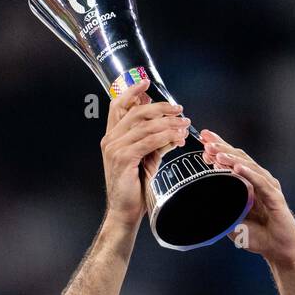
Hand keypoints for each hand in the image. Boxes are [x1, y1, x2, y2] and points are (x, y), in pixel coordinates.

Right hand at [101, 78, 190, 229]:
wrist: (125, 211)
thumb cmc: (134, 187)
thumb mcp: (147, 159)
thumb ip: (155, 141)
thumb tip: (174, 129)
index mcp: (112, 136)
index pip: (118, 105)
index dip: (132, 92)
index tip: (147, 83)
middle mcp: (110, 139)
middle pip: (136, 112)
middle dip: (161, 108)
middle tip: (179, 109)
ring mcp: (114, 148)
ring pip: (144, 126)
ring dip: (167, 123)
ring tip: (184, 124)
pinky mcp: (123, 158)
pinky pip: (148, 141)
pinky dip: (165, 137)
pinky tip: (177, 137)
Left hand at [200, 130, 294, 266]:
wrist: (278, 250)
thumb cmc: (258, 235)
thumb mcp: (232, 222)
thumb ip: (220, 211)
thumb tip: (198, 205)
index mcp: (248, 183)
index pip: (232, 161)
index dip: (219, 149)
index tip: (202, 140)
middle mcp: (258, 181)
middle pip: (240, 158)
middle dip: (222, 147)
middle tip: (206, 140)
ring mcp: (268, 188)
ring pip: (249, 167)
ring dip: (232, 159)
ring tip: (217, 154)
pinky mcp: (276, 198)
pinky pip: (261, 183)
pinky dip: (249, 174)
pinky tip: (237, 168)